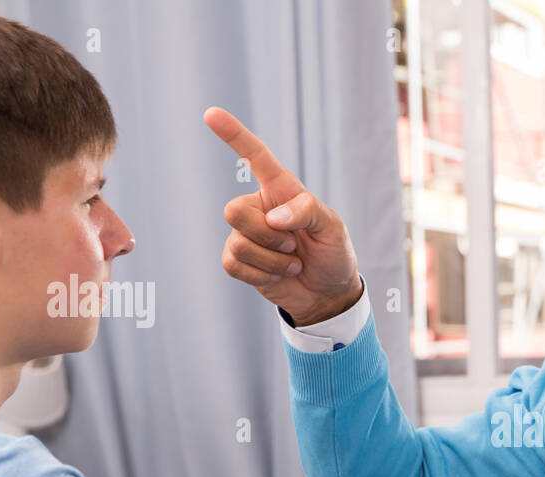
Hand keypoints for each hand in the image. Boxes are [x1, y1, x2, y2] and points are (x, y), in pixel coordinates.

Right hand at [203, 106, 362, 324]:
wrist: (328, 293)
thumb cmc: (333, 253)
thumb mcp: (333, 228)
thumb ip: (308, 211)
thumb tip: (272, 217)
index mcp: (281, 190)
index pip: (255, 157)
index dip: (233, 135)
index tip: (211, 114)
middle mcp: (259, 207)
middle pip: (233, 210)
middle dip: (266, 235)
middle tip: (293, 244)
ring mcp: (246, 234)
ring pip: (238, 242)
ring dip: (272, 260)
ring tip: (292, 262)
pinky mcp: (239, 260)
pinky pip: (233, 264)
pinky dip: (261, 274)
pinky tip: (279, 274)